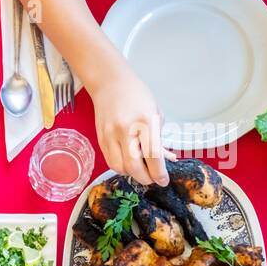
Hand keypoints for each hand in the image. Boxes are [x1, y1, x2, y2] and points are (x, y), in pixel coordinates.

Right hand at [89, 66, 173, 186]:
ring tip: (140, 168)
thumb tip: (166, 160)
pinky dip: (121, 166)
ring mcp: (110, 135)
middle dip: (145, 178)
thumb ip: (158, 138)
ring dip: (131, 173)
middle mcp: (126, 130)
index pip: (153, 155)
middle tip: (152, 178)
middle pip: (134, 167)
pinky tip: (128, 161)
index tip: (163, 181)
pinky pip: (110, 161)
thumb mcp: (155, 113)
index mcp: (145, 121)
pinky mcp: (100, 139)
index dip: (159, 173)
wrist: (110, 84)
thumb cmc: (137, 96)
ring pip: (120, 168)